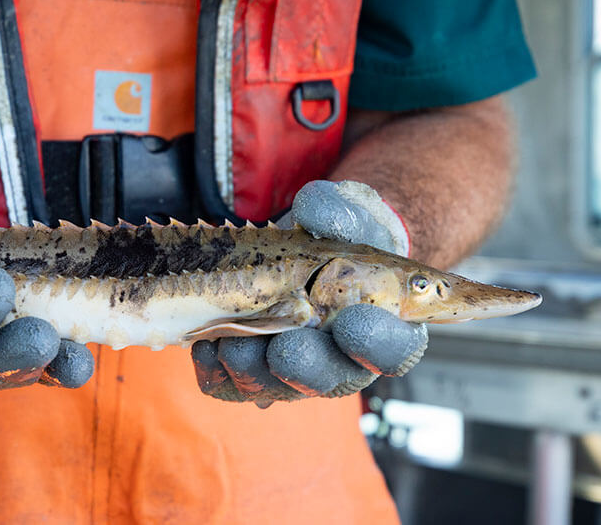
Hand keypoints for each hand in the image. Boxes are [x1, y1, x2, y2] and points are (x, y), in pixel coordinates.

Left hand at [192, 180, 426, 406]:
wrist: (297, 248)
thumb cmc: (338, 235)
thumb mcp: (348, 213)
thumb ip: (340, 212)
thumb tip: (315, 212)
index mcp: (381, 326)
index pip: (393, 351)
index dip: (378, 344)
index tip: (354, 322)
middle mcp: (339, 360)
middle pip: (327, 381)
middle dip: (304, 366)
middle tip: (288, 347)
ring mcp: (291, 373)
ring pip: (271, 387)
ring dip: (251, 367)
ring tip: (233, 342)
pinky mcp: (248, 373)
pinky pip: (226, 384)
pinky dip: (213, 367)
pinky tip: (207, 343)